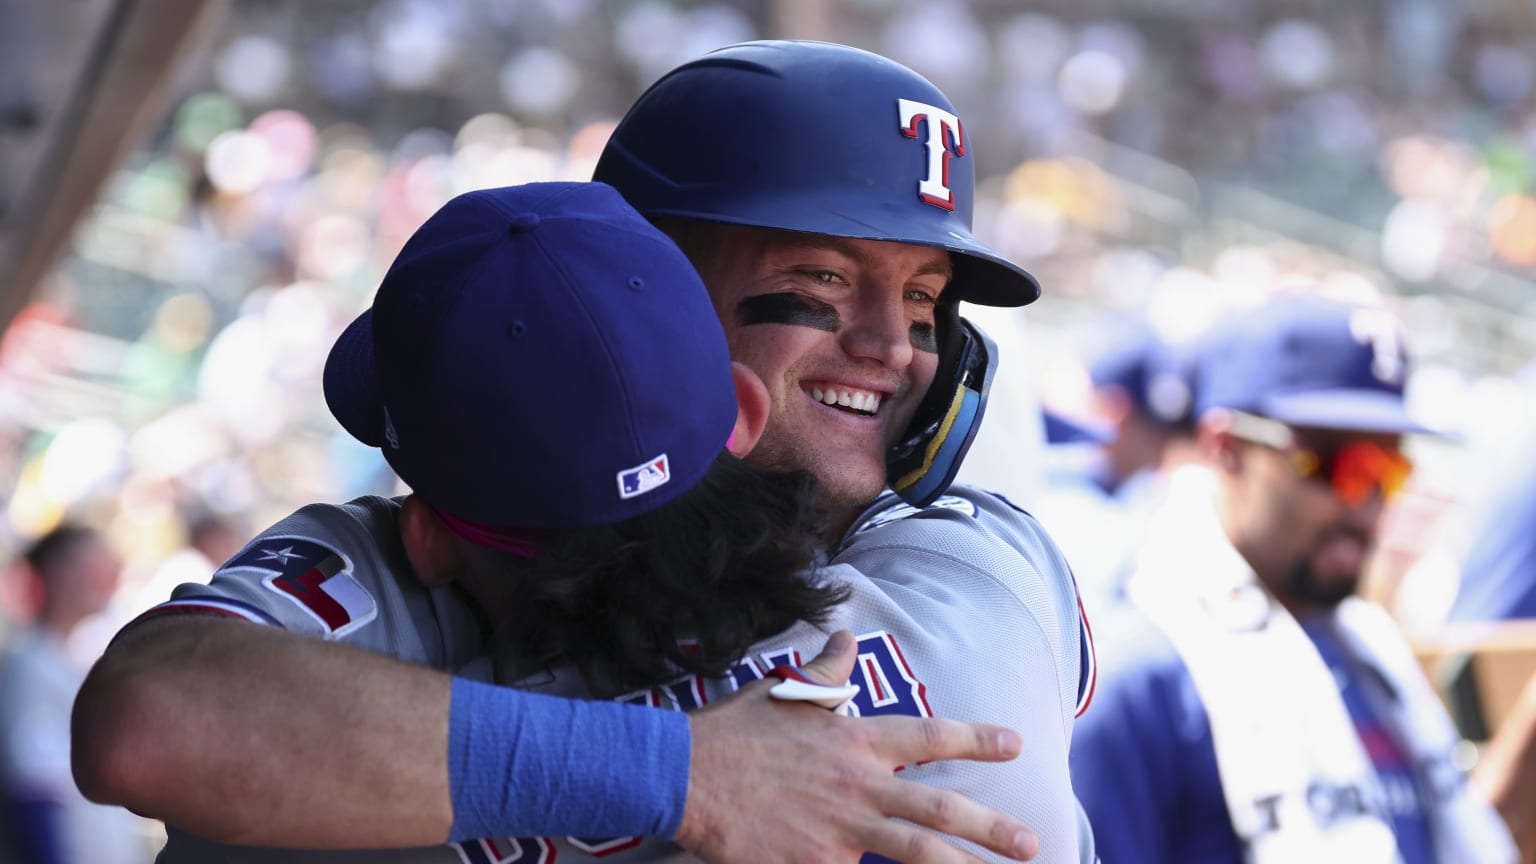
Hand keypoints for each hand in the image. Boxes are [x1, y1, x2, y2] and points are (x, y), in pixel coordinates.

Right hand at [676, 630, 1037, 862]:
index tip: (1015, 744)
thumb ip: (827, 671)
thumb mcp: (786, 692)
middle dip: (991, 829)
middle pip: (938, 810)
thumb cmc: (734, 732)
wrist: (684, 776)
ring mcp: (840, 830)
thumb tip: (846, 634)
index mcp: (855, 739)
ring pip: (915, 855)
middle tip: (1032, 843)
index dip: (976, 739)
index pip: (929, 736)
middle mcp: (858, 785)